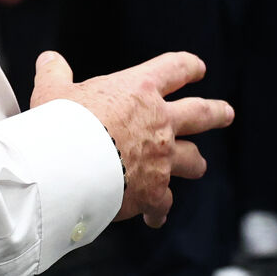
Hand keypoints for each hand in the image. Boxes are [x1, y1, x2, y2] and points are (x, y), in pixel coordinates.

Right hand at [30, 51, 232, 227]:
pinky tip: (154, 216)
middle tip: (227, 113)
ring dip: (195, 163)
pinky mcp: (154, 190)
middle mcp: (160, 121)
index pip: (174, 68)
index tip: (198, 68)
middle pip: (201, 114)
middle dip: (216, 113)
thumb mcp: (53, 91)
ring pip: (192, 159)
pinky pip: (164, 202)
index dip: (188, 67)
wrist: (68, 167)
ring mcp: (162, 157)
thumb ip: (55, 74)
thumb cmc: (61, 124)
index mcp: (140, 89)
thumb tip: (49, 59)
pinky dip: (159, 209)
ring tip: (199, 166)